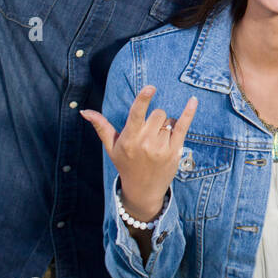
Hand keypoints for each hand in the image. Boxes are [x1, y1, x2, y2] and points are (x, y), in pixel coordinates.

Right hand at [81, 86, 196, 221]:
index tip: (150, 88)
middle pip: (157, 113)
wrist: (143, 189)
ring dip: (165, 125)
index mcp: (129, 139)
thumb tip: (84, 111)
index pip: (136, 114)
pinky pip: (184, 127)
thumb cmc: (126, 164)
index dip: (143, 99)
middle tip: (150, 132)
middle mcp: (145, 143)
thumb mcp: (111, 147)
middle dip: (155, 118)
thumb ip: (101, 127)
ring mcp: (161, 147)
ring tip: (158, 140)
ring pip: (169, 121)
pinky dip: (189, 113)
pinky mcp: (175, 150)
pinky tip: (193, 101)